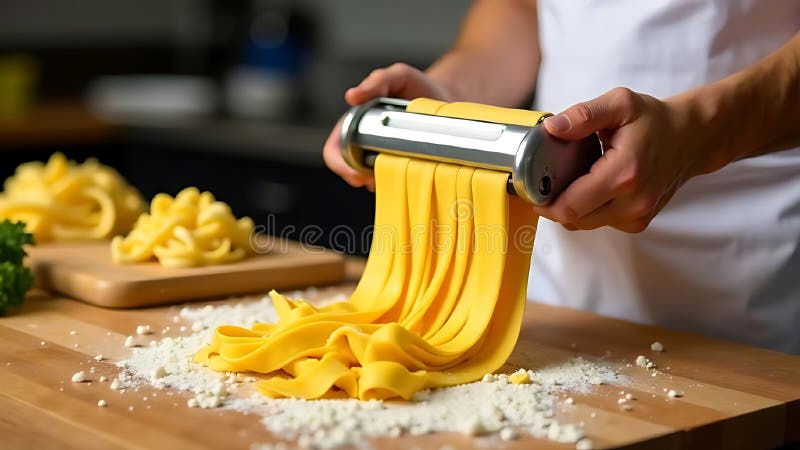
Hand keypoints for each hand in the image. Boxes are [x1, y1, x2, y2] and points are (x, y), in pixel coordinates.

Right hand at [323, 63, 451, 190]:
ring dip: (380, 181)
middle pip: (348, 170)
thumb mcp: (398, 76)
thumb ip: (377, 81)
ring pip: (370, 179)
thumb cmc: (416, 86)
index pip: (334, 150)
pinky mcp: (399, 165)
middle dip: (358, 178)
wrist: (444, 97)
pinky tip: (410, 173)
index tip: (357, 173)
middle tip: (375, 180)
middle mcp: (364, 141)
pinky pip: (391, 181)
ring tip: (397, 173)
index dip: (340, 164)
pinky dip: (398, 182)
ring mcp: (381, 155)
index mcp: (355, 122)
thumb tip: (352, 96)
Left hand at [533, 87, 708, 232]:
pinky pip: (600, 222)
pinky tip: (592, 186)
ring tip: (571, 179)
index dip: (543, 203)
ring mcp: (637, 216)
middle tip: (545, 181)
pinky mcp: (638, 222)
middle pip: (573, 220)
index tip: (530, 188)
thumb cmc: (655, 119)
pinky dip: (589, 209)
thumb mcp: (620, 103)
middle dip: (553, 204)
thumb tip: (551, 129)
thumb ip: (583, 115)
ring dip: (571, 207)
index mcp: (624, 174)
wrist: (692, 138)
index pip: (570, 206)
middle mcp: (633, 202)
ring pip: (585, 224)